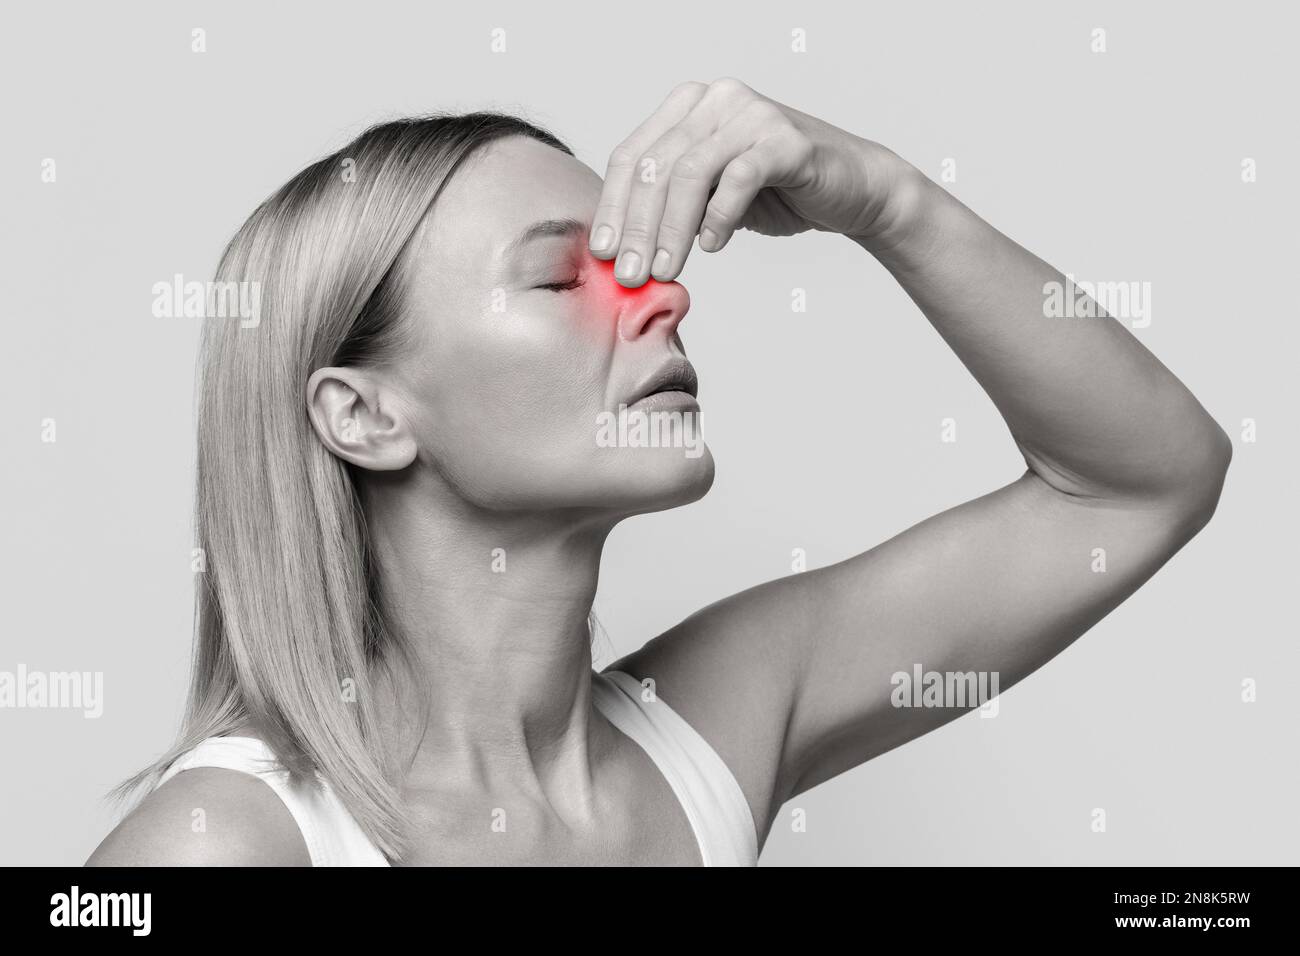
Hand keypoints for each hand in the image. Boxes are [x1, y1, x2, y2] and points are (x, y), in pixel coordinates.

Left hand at [587, 77, 922, 286]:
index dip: (613, 207)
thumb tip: (621, 252)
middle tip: (630, 276)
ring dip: (671, 230)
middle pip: (656, 166)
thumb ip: (671, 207)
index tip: (603, 254)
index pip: (633, 156)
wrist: (854, 190)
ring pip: (691, 173)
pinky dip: (720, 217)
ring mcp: (752, 113)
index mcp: (688, 106)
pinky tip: (713, 247)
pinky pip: (738, 178)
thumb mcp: (710, 197)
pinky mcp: (786, 139)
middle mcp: (716, 99)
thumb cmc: (777, 193)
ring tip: (665, 271)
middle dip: (637, 228)